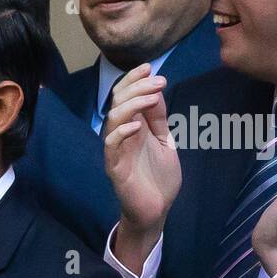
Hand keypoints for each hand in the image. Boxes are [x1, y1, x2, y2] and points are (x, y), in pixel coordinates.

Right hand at [104, 64, 180, 271]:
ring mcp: (116, 151)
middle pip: (118, 103)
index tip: (149, 67)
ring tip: (152, 98)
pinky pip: (111, 146)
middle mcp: (122, 136)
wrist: (156, 210)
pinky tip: (136, 125)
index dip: (134, 80)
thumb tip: (156, 91)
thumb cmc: (159, 177)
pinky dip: (121, 132)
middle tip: (158, 81)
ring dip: (132, 105)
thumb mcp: (165, 142)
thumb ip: (158, 120)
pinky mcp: (115, 168)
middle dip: (137, 88)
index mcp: (133, 127)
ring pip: (113, 120)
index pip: (126, 96)